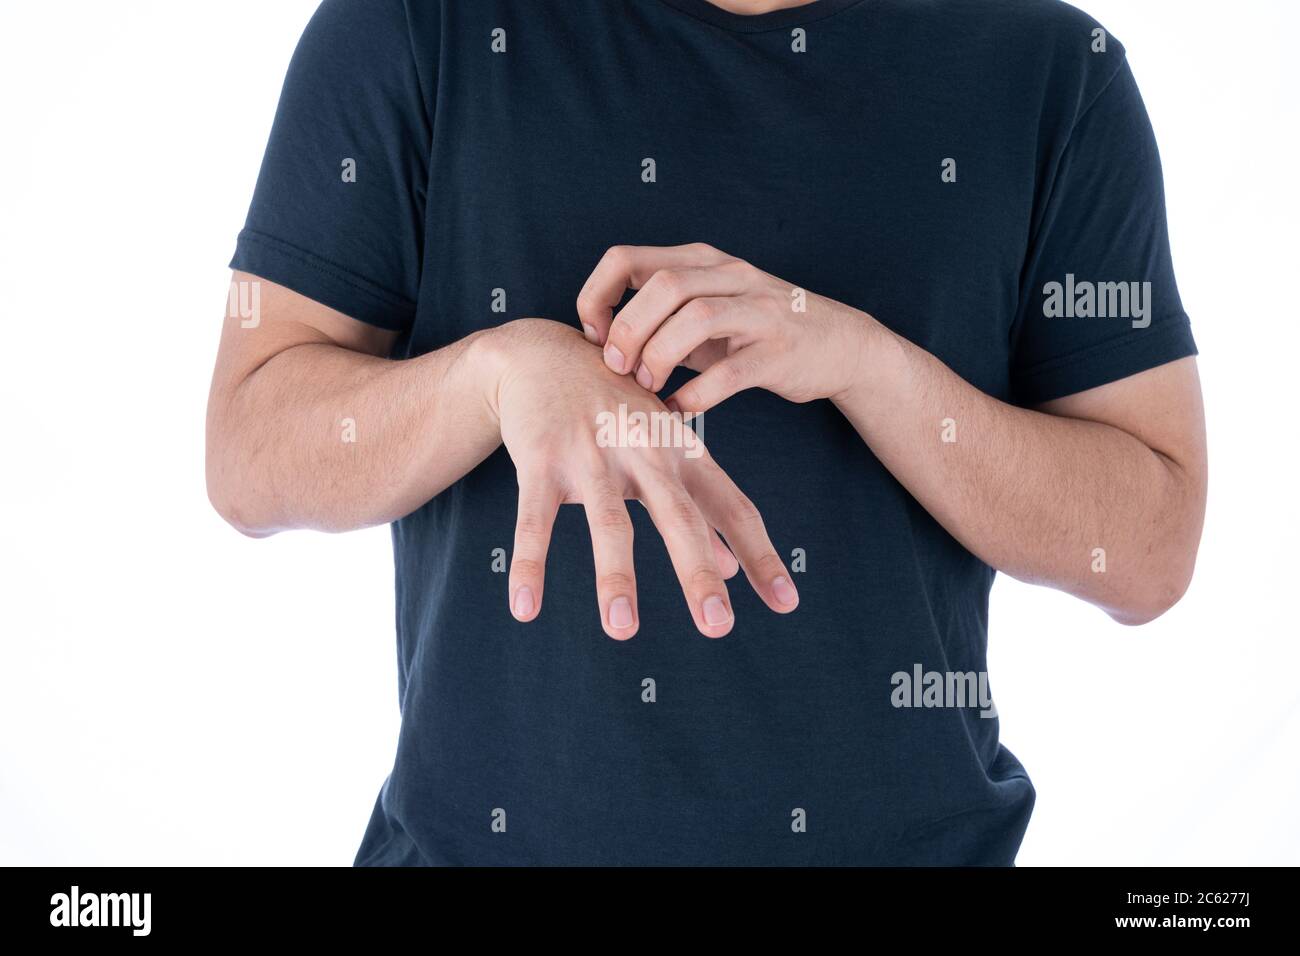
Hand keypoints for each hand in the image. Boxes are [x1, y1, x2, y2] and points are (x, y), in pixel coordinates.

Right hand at [479, 319, 798, 639]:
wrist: (543, 353)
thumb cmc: (615, 408)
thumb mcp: (664, 448)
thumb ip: (698, 509)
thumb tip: (729, 567)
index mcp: (682, 454)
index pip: (733, 509)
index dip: (760, 555)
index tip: (786, 604)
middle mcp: (645, 453)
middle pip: (679, 518)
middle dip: (698, 573)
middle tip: (718, 626)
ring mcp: (593, 455)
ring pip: (610, 521)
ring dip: (616, 576)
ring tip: (622, 630)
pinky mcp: (542, 460)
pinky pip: (535, 520)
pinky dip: (530, 564)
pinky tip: (525, 608)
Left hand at [576, 243, 875, 412]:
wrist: (840, 344)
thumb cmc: (758, 331)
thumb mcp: (707, 308)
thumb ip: (660, 315)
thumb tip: (598, 341)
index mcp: (702, 261)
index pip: (626, 259)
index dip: (597, 297)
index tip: (594, 336)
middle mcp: (730, 276)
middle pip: (662, 286)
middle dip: (627, 330)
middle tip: (617, 367)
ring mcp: (759, 311)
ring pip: (696, 318)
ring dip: (659, 356)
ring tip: (647, 385)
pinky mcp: (778, 352)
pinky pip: (728, 373)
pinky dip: (694, 395)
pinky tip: (678, 410)